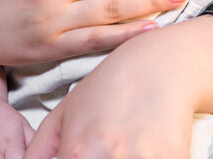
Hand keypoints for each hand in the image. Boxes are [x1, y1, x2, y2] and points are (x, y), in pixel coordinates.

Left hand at [24, 31, 195, 158]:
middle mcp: (106, 158)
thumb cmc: (110, 85)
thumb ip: (40, 148)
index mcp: (77, 151)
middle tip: (106, 147)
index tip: (81, 157)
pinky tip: (147, 147)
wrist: (160, 63)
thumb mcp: (65, 112)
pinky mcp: (172, 158)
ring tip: (126, 145)